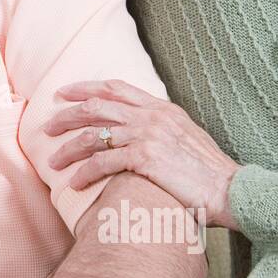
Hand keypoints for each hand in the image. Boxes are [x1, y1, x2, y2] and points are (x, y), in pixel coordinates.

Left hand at [43, 79, 240, 229]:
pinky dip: (83, 173)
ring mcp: (147, 135)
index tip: (63, 93)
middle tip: (46, 127)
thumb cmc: (209, 170)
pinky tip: (73, 183)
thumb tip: (138, 128)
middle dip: (66, 116)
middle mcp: (151, 116)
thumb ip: (161, 126)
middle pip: (96, 107)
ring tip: (52, 161)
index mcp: (161, 108)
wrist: (231, 189)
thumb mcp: (186, 135)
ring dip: (68, 149)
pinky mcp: (144, 159)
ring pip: (93, 135)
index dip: (85, 87)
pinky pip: (102, 163)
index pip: (116, 87)